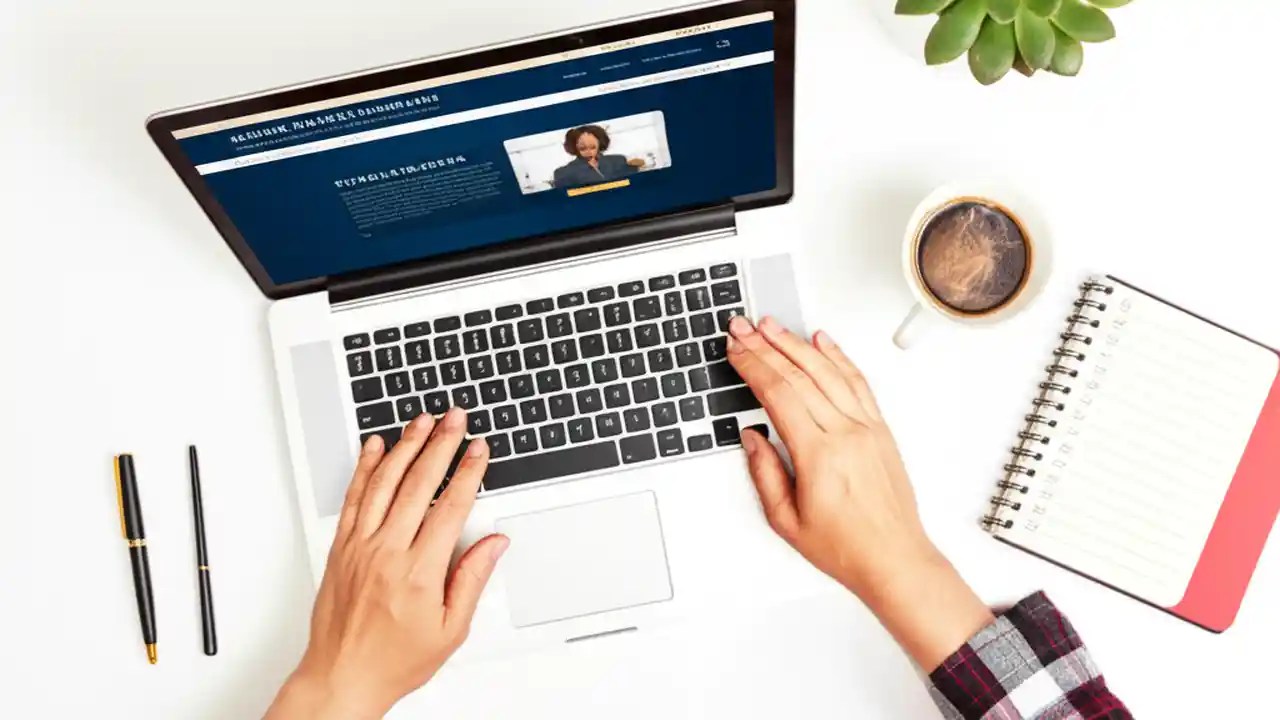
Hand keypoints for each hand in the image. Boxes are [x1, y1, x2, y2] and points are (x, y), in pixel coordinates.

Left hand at [266, 408, 507, 718]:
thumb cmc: (393, 660)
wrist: (341, 677)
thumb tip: (494, 543)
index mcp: (419, 572)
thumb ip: (472, 579)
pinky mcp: (341, 548)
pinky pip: (354, 498)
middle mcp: (387, 552)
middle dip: (441, 444)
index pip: (450, 507)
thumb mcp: (450, 630)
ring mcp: (360, 547)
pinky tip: (376, 447)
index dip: (468, 472)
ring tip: (422, 421)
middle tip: (455, 418)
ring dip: (406, 447)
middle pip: (419, 483)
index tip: (479, 449)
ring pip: (385, 482)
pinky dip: (365, 468)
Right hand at [726, 316, 991, 669]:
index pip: (778, 394)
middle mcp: (846, 434)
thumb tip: (752, 436)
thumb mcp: (786, 521)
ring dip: (796, 344)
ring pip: (828, 371)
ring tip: (773, 326)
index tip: (735, 349)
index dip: (752, 366)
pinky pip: (858, 382)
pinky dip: (838, 357)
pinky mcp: (880, 430)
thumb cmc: (846, 548)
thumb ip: (764, 473)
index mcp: (819, 455)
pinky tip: (822, 341)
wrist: (895, 560)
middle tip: (743, 327)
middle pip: (799, 375)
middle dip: (766, 346)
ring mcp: (867, 428)